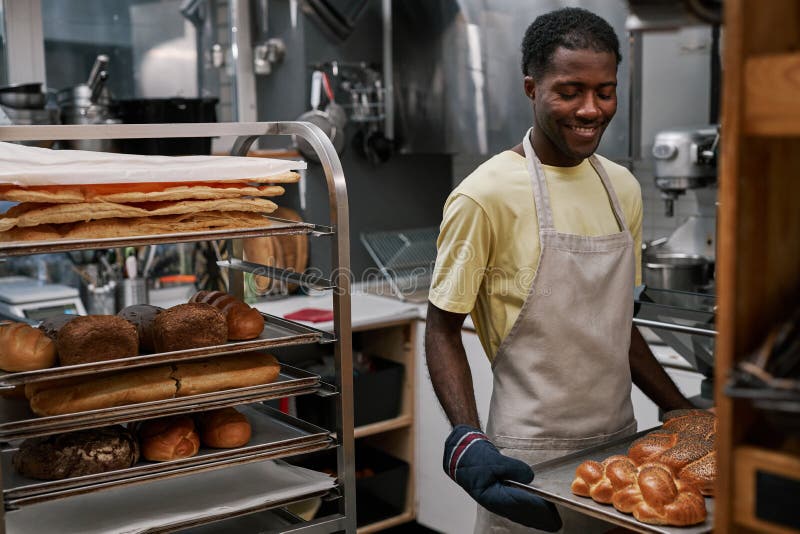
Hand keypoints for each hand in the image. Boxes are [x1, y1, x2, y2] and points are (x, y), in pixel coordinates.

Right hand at [443, 425, 561, 530]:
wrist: (460, 454)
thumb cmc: (473, 458)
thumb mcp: (493, 460)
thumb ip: (512, 468)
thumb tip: (529, 477)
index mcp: (492, 496)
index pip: (519, 504)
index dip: (537, 508)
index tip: (551, 510)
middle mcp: (495, 502)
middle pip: (521, 514)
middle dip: (539, 519)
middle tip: (556, 523)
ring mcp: (496, 501)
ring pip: (519, 514)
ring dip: (535, 517)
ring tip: (550, 521)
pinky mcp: (498, 497)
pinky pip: (516, 509)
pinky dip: (527, 512)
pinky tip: (535, 513)